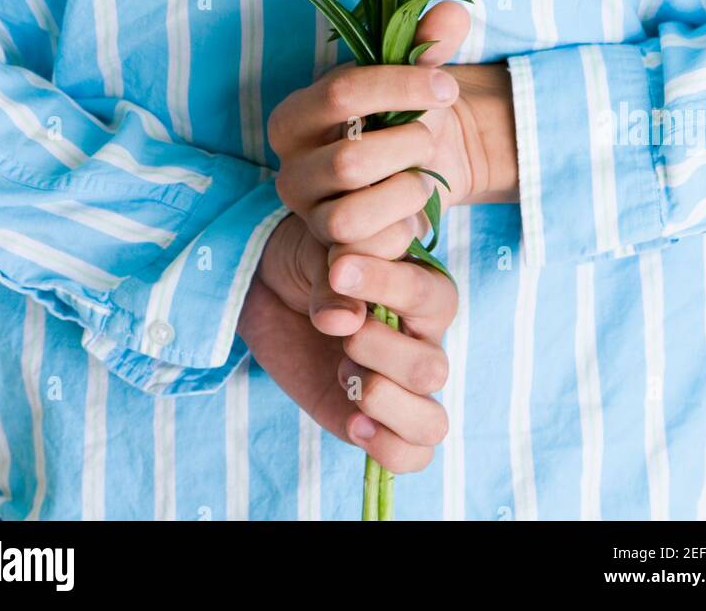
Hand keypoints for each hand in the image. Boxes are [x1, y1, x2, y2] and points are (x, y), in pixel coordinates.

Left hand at [237, 213, 455, 472]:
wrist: (273, 286)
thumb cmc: (308, 259)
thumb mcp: (317, 250)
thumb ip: (333, 281)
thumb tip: (346, 321)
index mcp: (423, 288)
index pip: (427, 295)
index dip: (384, 285)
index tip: (337, 270)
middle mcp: (423, 342)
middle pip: (431, 369)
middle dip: (376, 353)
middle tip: (343, 333)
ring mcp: (403, 386)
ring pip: (432, 423)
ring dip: (380, 401)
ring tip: (344, 374)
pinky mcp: (377, 420)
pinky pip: (413, 456)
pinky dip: (386, 447)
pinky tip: (352, 420)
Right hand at [270, 2, 517, 258]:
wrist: (410, 173)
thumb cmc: (401, 118)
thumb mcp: (414, 79)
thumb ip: (429, 44)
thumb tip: (453, 12)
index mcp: (297, 113)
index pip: (341, 92)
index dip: (400, 86)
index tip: (447, 85)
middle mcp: (290, 166)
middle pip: (349, 161)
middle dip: (406, 147)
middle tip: (430, 136)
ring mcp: (308, 213)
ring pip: (351, 217)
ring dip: (404, 193)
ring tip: (423, 177)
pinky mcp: (329, 250)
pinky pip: (366, 252)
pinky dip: (401, 229)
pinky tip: (415, 210)